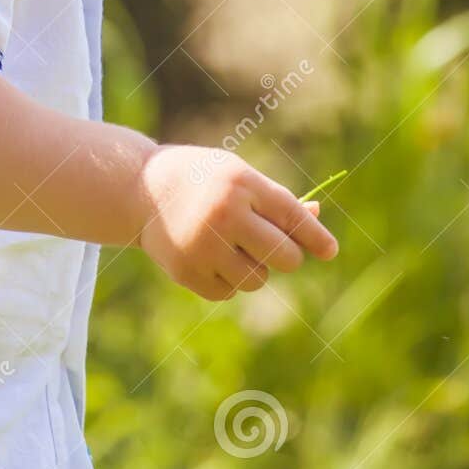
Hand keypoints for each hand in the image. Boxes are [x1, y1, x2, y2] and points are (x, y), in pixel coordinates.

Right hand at [135, 145, 338, 300]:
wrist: (138, 190)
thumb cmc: (200, 179)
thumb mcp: (237, 175)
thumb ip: (274, 199)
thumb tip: (315, 218)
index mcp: (240, 184)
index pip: (291, 216)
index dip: (315, 237)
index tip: (330, 251)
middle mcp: (224, 215)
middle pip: (284, 257)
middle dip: (287, 256)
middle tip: (276, 248)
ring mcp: (204, 246)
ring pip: (257, 280)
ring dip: (255, 270)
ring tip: (233, 248)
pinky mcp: (187, 272)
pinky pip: (228, 292)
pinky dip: (227, 281)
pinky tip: (210, 258)